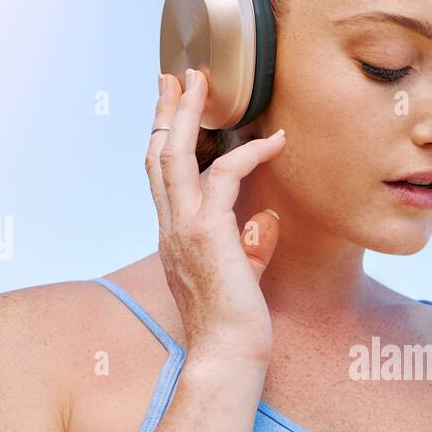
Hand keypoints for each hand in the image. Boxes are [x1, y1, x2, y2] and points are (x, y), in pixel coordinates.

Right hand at [146, 69, 284, 365]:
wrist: (227, 354)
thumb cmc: (236, 325)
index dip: (164, 139)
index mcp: (173, 237)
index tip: (172, 110)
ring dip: (188, 113)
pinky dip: (251, 153)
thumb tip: (267, 220)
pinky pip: (226, 175)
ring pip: (174, 154)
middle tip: (174, 76)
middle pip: (157, 154)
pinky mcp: (207, 233)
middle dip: (165, 112)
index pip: (161, 178)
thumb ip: (251, 246)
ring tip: (200, 81)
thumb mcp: (242, 276)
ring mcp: (183, 228)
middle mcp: (170, 228)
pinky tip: (275, 141)